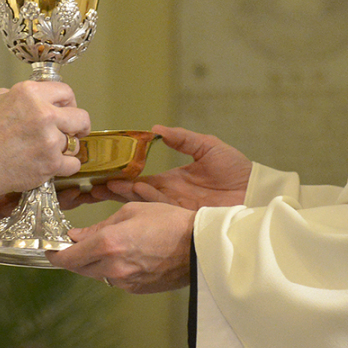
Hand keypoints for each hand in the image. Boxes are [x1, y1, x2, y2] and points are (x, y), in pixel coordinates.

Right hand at [0, 82, 87, 203]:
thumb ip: (22, 95)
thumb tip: (40, 97)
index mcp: (30, 93)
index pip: (66, 92)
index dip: (69, 103)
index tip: (68, 110)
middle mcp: (43, 114)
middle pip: (81, 117)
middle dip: (79, 125)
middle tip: (74, 131)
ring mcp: (49, 140)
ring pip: (74, 144)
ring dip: (65, 148)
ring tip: (48, 151)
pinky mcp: (50, 164)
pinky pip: (73, 164)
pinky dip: (65, 166)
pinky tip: (53, 165)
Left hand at [46, 202, 194, 292]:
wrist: (200, 247)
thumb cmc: (169, 222)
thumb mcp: (131, 212)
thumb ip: (99, 227)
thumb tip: (76, 236)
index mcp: (108, 244)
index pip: (68, 257)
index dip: (54, 253)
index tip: (50, 247)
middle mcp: (112, 267)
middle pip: (79, 268)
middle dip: (74, 256)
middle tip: (76, 243)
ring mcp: (124, 282)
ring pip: (97, 273)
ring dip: (96, 261)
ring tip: (111, 245)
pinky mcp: (136, 289)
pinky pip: (115, 279)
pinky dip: (113, 268)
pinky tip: (129, 254)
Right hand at [98, 125, 251, 210]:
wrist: (258, 193)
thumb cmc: (238, 171)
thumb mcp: (209, 147)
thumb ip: (182, 138)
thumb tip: (155, 128)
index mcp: (171, 181)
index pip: (139, 180)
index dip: (120, 177)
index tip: (101, 174)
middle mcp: (169, 198)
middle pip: (133, 196)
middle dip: (111, 192)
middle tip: (89, 188)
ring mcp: (175, 210)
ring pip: (141, 205)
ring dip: (122, 197)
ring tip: (101, 191)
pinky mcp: (185, 219)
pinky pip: (160, 212)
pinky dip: (143, 204)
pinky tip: (129, 196)